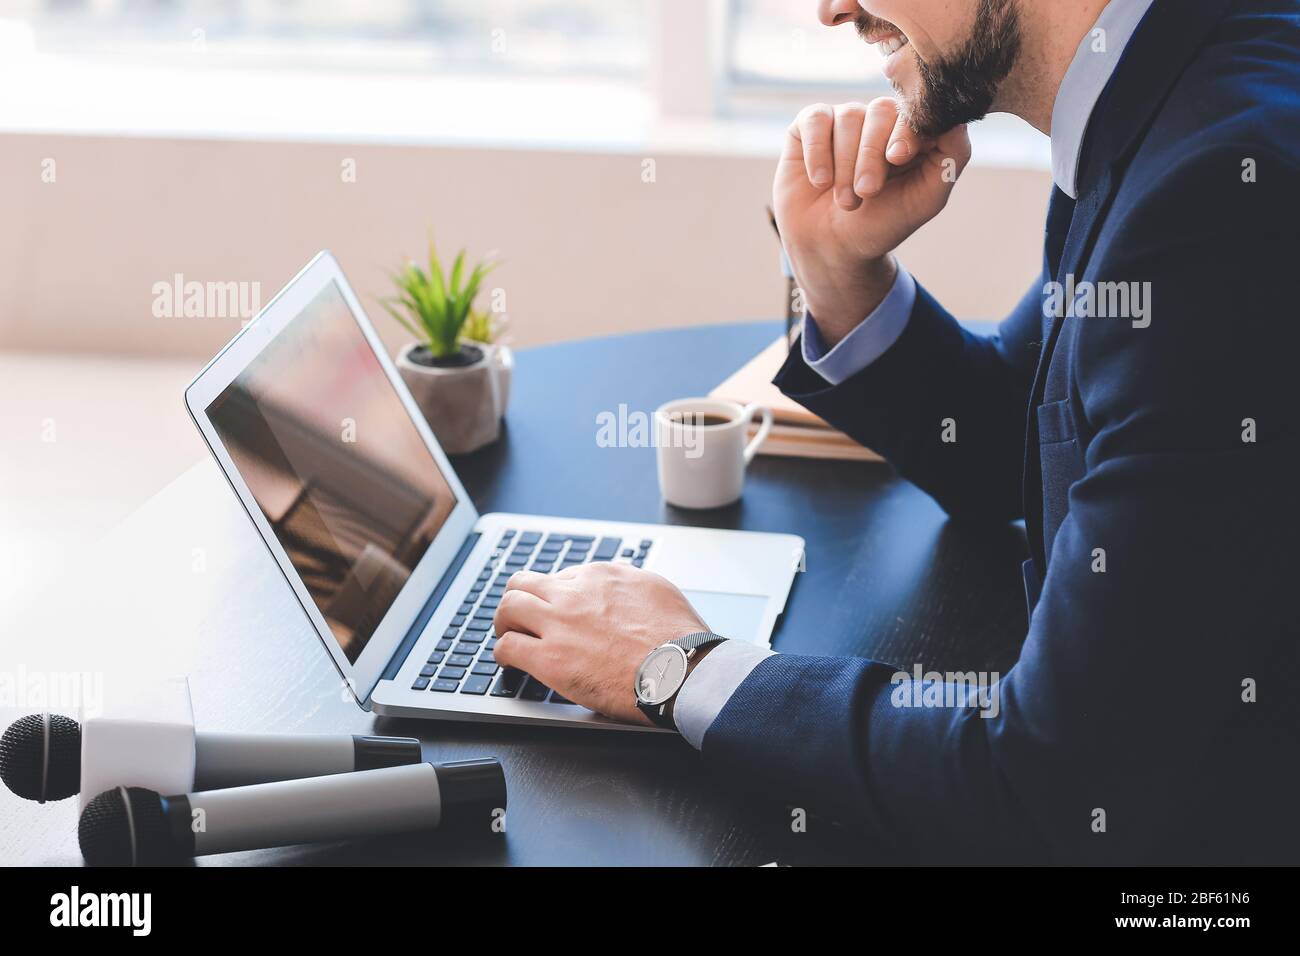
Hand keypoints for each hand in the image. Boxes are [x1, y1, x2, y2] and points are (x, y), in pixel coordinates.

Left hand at [492, 563, 709, 724]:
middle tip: (519, 617)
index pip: (562, 577)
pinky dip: (504, 653)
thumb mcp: (658, 589)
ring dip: (505, 622)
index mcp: (602, 576)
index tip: (557, 610)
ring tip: (508, 635)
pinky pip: (507, 647)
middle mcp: (575, 593)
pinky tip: (510, 662)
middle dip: (519, 598)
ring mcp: (559, 624)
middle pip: (524, 583)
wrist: (681, 669)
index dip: (556, 596)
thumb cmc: (680, 638)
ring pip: (508, 607)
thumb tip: (619, 578)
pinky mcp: (549, 658)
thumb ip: (630, 582)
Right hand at [773, 97, 971, 344]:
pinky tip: (820, 181)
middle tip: (867, 193)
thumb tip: (959, 118)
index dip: (906, 130)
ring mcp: (846, 119)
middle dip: (872, 155)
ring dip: (845, 164)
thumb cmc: (882, 223)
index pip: (917, 111)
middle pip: (881, 111)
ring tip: (846, 200)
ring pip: (849, 117)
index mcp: (912, 132)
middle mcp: (881, 119)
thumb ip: (952, 158)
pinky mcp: (811, 126)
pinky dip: (818, 152)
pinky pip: (816, 120)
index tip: (898, 158)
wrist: (833, 247)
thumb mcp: (926, 199)